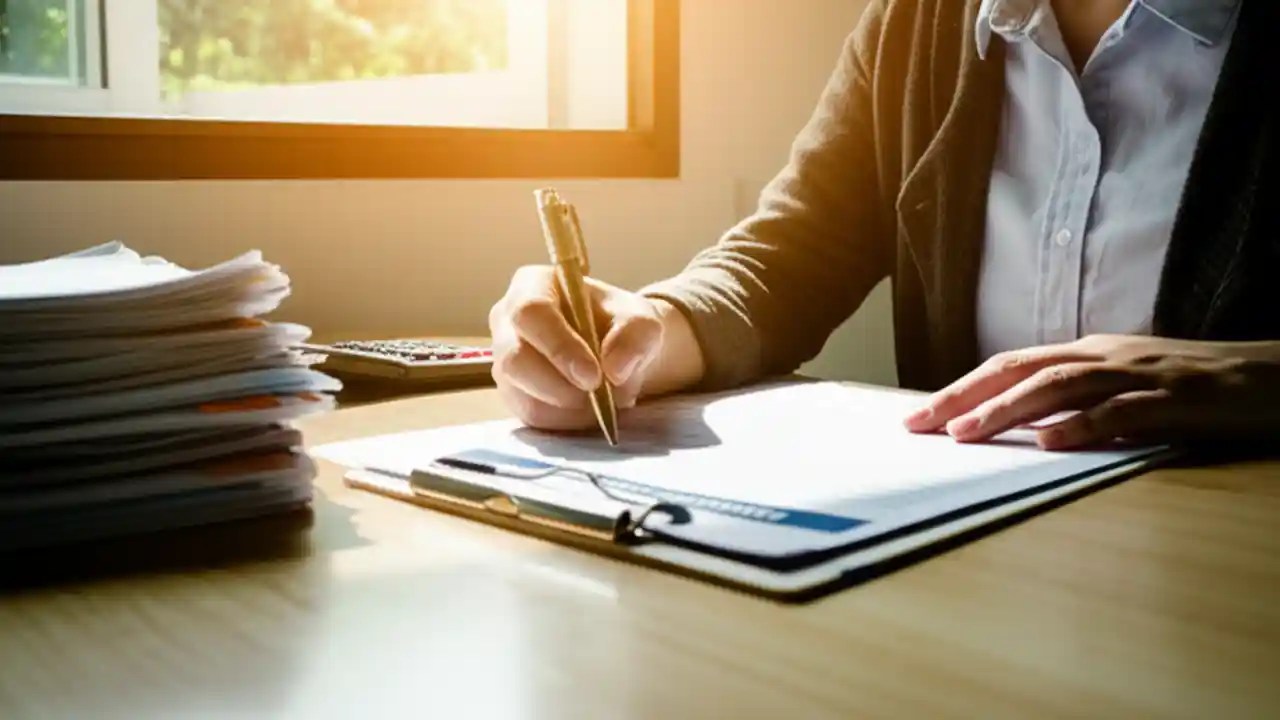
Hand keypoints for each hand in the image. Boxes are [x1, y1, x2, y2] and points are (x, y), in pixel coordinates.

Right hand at [489, 265, 663, 430]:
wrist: (619, 352)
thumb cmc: (622, 326)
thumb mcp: (642, 322)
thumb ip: (635, 337)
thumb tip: (615, 370)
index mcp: (533, 285)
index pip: (531, 312)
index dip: (558, 346)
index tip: (593, 376)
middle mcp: (507, 320)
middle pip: (514, 358)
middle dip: (559, 386)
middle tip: (600, 396)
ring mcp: (505, 359)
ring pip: (520, 393)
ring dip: (566, 407)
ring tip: (602, 402)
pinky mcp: (513, 392)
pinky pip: (530, 414)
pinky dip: (565, 420)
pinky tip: (589, 411)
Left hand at [903, 334, 1279, 449]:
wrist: (1274, 377)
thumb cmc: (1193, 388)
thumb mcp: (1124, 387)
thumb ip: (1076, 401)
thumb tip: (1020, 426)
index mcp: (1088, 354)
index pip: (1010, 365)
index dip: (961, 388)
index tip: (918, 416)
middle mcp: (1105, 357)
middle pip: (1020, 369)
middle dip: (965, 396)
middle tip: (920, 425)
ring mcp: (1139, 375)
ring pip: (1060, 386)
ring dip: (1007, 410)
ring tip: (968, 434)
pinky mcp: (1175, 400)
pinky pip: (1121, 412)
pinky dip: (1082, 426)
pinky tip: (1049, 442)